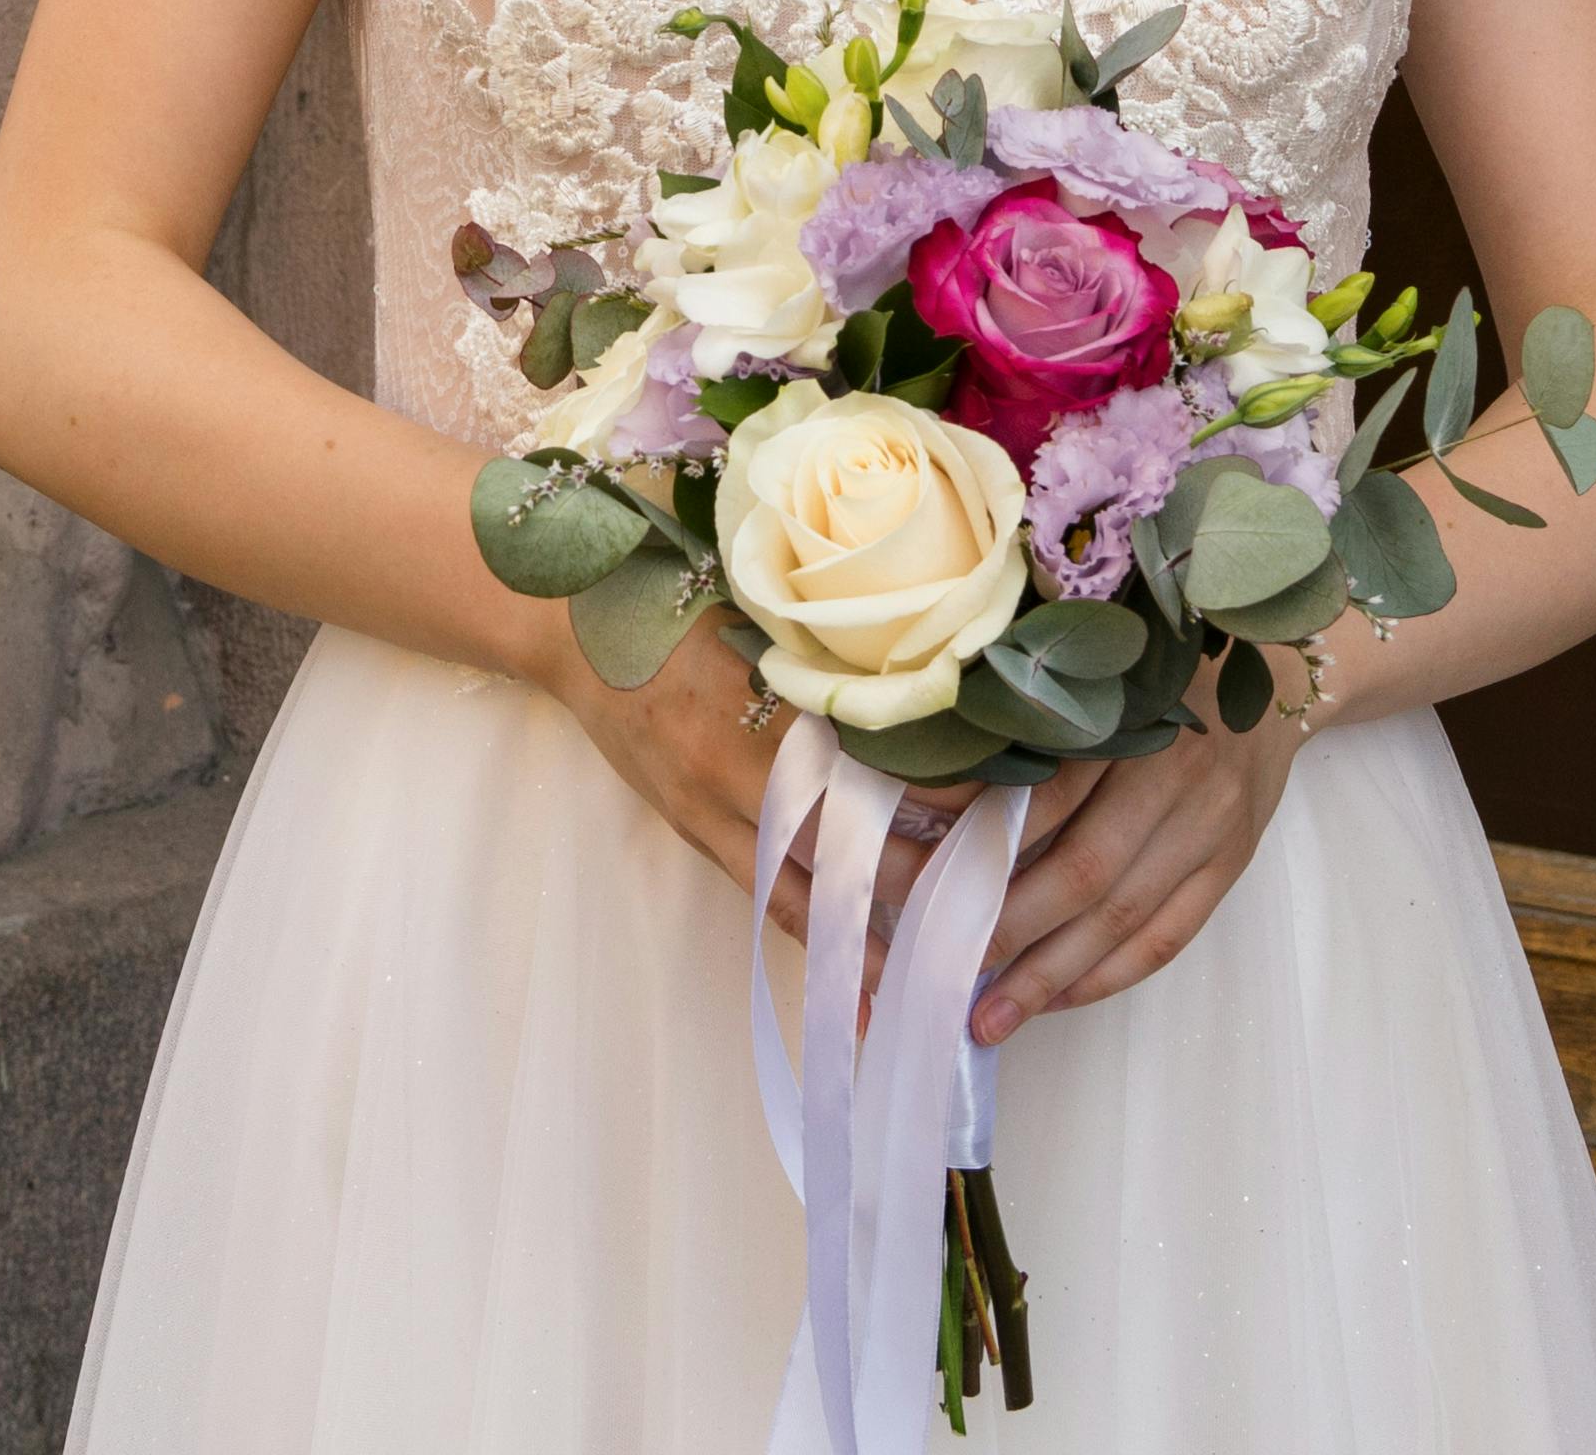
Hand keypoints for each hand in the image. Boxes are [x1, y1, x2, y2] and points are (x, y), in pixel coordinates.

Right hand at [528, 606, 981, 954]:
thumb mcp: (766, 607)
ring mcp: (723, 803)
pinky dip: (823, 951)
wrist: (575, 625)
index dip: (958, 781)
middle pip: (864, 832)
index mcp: (782, 687)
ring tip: (959, 968)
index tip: (1020, 795)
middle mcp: (756, 754)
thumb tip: (935, 658)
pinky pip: (772, 904)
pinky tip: (863, 1000)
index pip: (892, 749)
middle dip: (938, 872)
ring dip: (890, 928)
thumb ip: (838, 643)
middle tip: (1012, 900)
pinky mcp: (699, 832)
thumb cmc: (676, 595)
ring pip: (824, 884)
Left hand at [970, 687, 1305, 1043]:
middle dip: (1006, 928)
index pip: (1043, 795)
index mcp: (1132, 718)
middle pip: (1081, 871)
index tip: (912, 874)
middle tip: (940, 967)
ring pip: (1122, 918)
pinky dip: (1108, 976)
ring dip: (1050, 975)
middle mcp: (1175, 777)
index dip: (977, 839)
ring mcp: (1210, 828)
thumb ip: (1031, 728)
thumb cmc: (1163, 671)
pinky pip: (1167, 937)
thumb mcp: (1099, 680)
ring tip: (991, 1018)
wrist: (1276, 680)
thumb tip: (936, 791)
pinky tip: (1057, 999)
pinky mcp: (1229, 865)